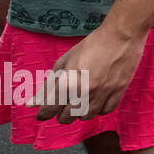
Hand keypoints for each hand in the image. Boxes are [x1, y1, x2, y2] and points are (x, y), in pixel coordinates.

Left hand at [32, 24, 147, 122]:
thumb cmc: (91, 46)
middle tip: (62, 106)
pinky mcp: (119, 91)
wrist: (120, 36)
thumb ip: (48, 85)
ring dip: (79, 113)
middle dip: (61, 114)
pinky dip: (98, 109)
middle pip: (67, 117)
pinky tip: (96, 100)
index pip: (50, 108)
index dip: (43, 113)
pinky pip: (105, 111)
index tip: (43, 113)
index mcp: (68, 81)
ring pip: (86, 117)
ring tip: (80, 103)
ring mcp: (103, 93)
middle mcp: (85, 90)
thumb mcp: (64, 62)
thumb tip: (32, 103)